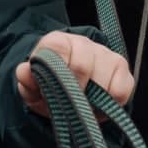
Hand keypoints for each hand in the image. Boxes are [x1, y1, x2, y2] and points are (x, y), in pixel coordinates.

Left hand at [14, 31, 133, 117]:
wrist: (66, 84)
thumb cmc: (49, 83)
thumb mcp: (33, 86)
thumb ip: (27, 79)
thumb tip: (24, 71)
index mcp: (58, 41)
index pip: (58, 49)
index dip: (56, 74)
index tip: (52, 90)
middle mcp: (84, 43)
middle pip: (82, 67)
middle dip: (73, 92)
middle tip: (67, 103)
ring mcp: (105, 54)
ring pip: (103, 82)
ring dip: (91, 101)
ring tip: (80, 105)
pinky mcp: (122, 69)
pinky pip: (120, 91)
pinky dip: (108, 105)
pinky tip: (96, 105)